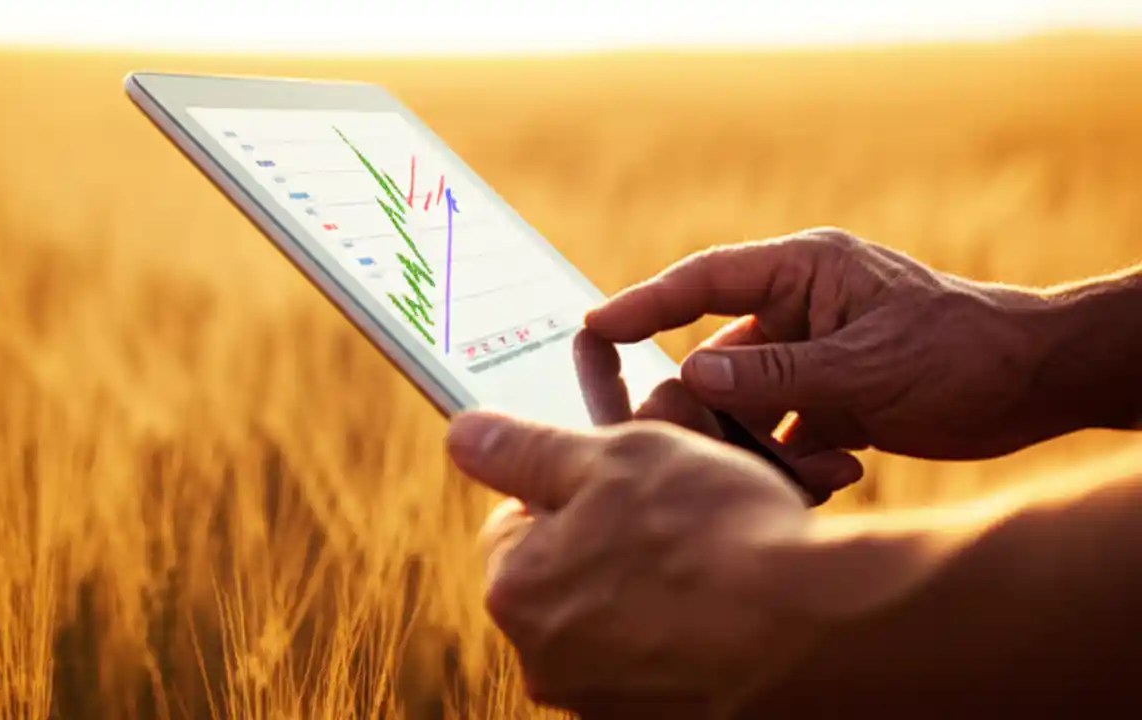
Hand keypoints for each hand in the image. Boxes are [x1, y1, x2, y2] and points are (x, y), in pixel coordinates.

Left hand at [447, 411, 835, 715]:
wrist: (822, 633)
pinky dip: (685, 635)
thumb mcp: (614, 459)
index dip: (569, 489)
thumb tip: (461, 436)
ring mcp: (604, 704)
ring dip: (650, 585)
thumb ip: (525, 450)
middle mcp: (545, 661)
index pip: (514, 523)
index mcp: (516, 590)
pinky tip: (731, 607)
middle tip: (677, 511)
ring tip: (715, 556)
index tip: (623, 480)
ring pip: (615, 619)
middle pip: (564, 575)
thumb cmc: (714, 532)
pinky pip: (660, 664)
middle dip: (610, 538)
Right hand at [586, 227, 1073, 459]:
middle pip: (721, 356)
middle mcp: (801, 310)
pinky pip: (782, 431)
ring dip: (758, 442)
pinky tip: (828, 476)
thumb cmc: (962, 353)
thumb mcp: (865, 366)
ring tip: (798, 468)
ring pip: (749, 404)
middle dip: (713, 405)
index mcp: (805, 271)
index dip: (645, 303)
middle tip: (693, 444)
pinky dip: (791, 460)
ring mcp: (814, 357)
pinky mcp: (831, 400)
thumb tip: (690, 378)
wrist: (1038, 387)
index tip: (593, 327)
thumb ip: (775, 375)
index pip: (705, 280)